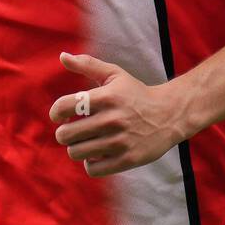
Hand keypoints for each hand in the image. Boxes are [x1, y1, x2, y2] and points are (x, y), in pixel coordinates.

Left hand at [48, 52, 185, 176]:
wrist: (169, 115)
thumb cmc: (136, 94)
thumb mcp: (115, 74)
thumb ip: (88, 64)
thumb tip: (63, 55)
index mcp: (106, 97)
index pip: (64, 106)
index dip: (55, 112)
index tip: (60, 116)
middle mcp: (112, 119)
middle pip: (66, 134)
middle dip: (64, 133)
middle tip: (72, 130)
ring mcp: (120, 142)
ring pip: (76, 153)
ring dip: (76, 148)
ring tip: (85, 142)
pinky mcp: (127, 160)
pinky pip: (93, 169)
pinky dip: (90, 163)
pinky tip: (96, 154)